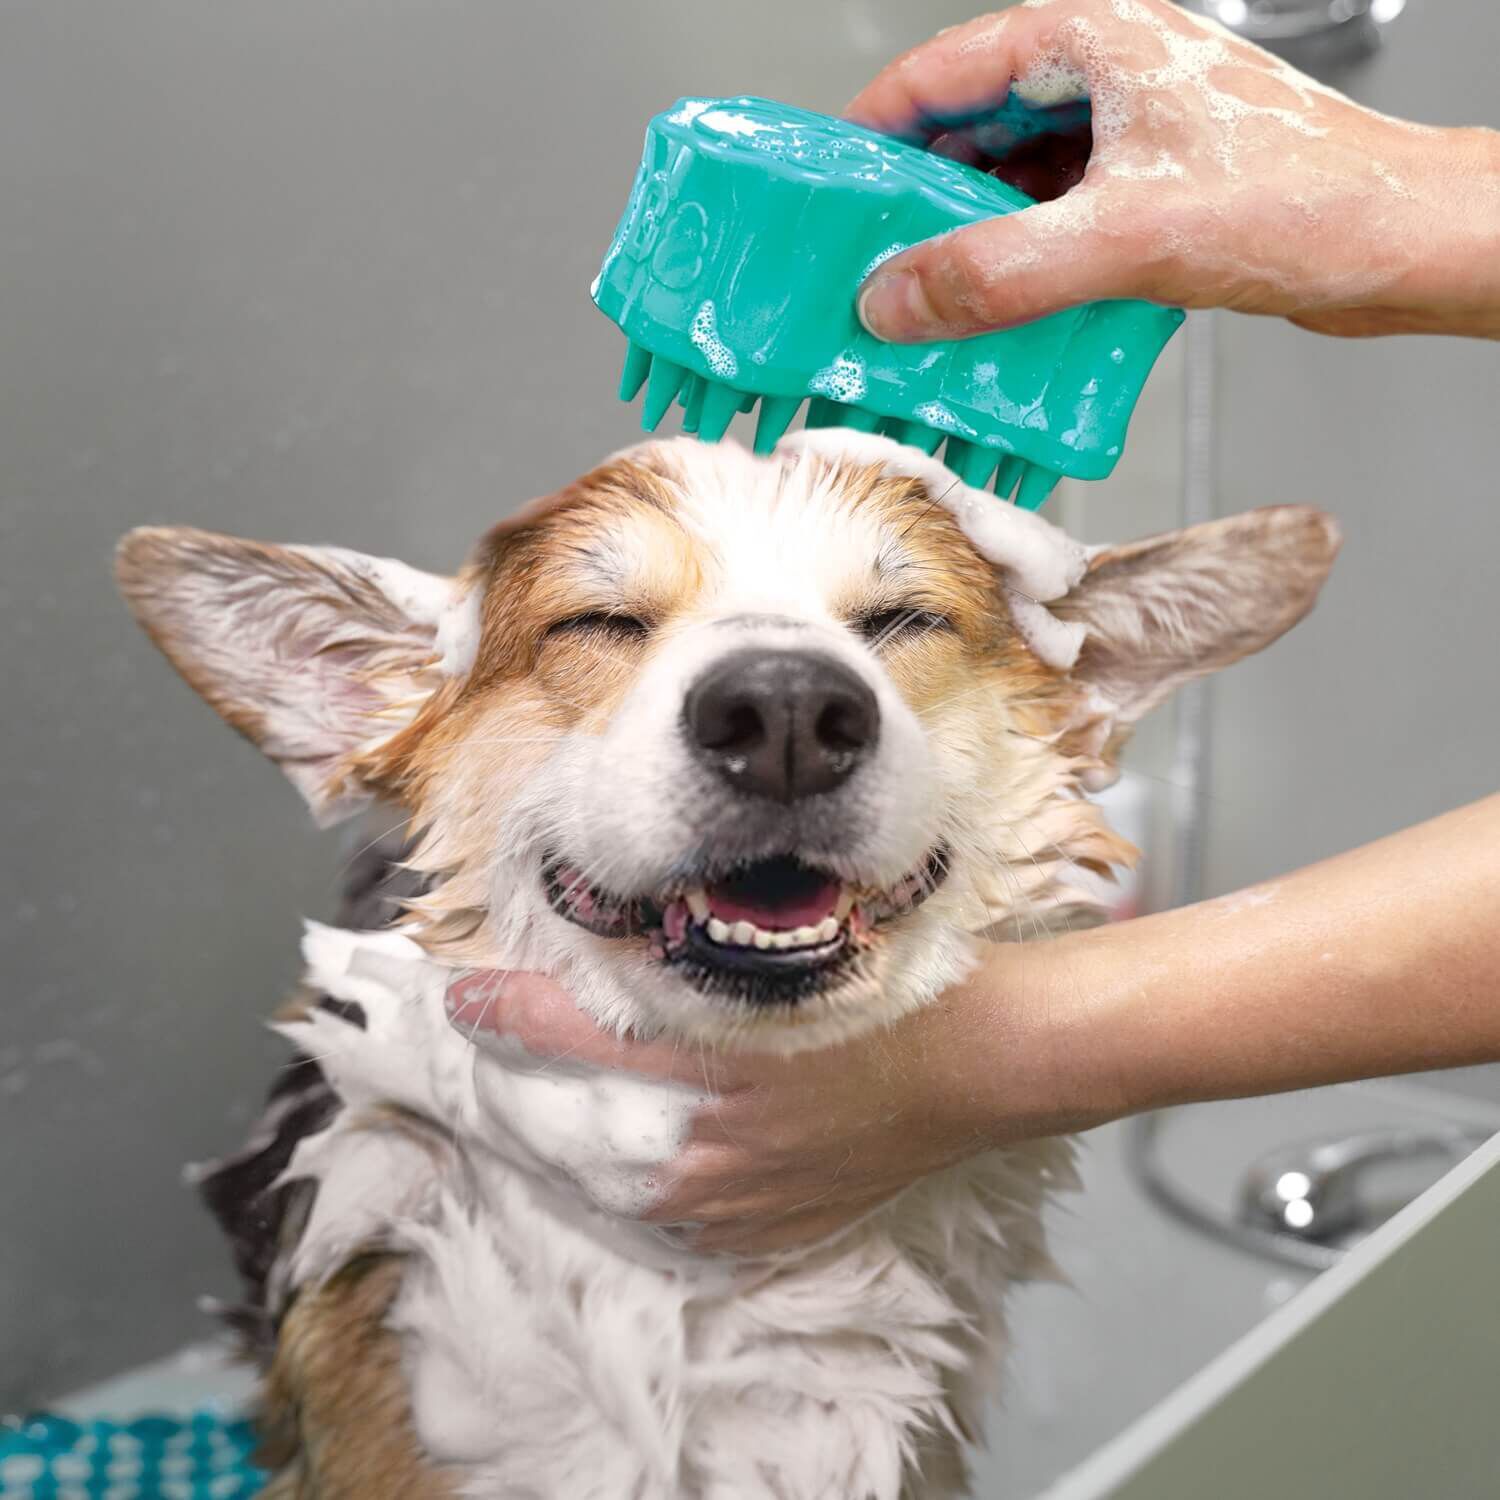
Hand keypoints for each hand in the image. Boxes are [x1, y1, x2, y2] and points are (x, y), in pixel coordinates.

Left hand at [445, 959, 1115, 1253]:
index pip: (575, 1041)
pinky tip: (616, 1156)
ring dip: (563, 1144)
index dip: (506, 1012)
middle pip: (573, 1132)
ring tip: (522, 1102)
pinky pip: (673, 1217)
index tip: (454, 992)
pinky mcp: (770, 1226)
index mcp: (715, 1074)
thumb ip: (692, 961)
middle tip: (475, 1058)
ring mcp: (741, 1200)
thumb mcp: (790, 961)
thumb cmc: (897, 995)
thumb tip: (611, 944)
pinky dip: (631, 1185)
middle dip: (511, 1094)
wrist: (988, 1066)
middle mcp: (714, 1153)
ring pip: (612, 1184)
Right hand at [849, 1, 1499, 340]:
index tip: (821, 191)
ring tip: (921, 305)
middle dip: (911, 204)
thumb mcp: (1125, 237)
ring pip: (1008, 186)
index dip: (870, 133)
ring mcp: (1125, 137)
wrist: (1406, 247)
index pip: (942, 69)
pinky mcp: (1146, 193)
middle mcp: (1105, 77)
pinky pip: (1051, 227)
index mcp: (1093, 39)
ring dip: (965, 246)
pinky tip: (997, 321)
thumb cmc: (1312, 201)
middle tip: (863, 267)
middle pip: (967, 132)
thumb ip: (999, 270)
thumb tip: (896, 297)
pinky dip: (1017, 271)